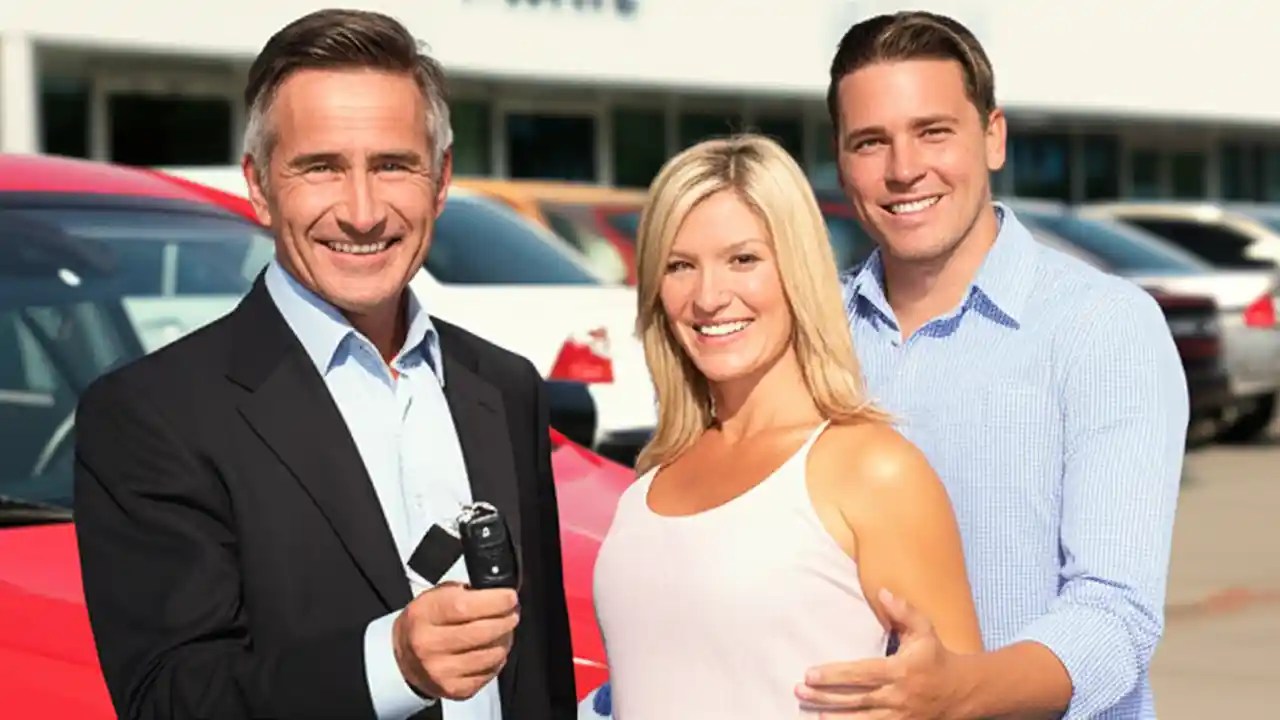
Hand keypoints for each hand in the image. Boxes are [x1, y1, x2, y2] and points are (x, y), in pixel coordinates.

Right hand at [393, 581, 520, 700]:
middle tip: (512, 613)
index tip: (509, 597)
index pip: (465, 607)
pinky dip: (497, 660)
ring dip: (505, 639)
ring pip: (491, 654)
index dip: (495, 601)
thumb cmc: (425, 623)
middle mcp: (429, 645)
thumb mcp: (435, 596)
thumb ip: (465, 592)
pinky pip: (490, 673)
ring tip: (502, 631)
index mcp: (424, 615)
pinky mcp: (454, 689)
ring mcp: (441, 671)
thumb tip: (498, 594)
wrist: (403, 660)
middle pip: (482, 631)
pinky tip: (490, 650)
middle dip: (506, 619)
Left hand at [797, 588, 964, 718]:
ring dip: (834, 716)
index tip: (810, 673)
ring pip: (862, 719)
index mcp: (900, 670)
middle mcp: (898, 696)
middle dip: (825, 696)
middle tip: (799, 690)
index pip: (861, 673)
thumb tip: (882, 592)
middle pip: (856, 699)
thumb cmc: (936, 656)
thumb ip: (903, 611)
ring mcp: (900, 716)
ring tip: (809, 711)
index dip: (835, 674)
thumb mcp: (925, 630)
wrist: (961, 692)